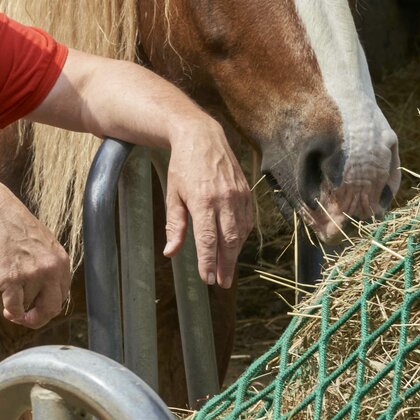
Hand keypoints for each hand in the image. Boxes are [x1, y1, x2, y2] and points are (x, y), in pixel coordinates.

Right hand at [0, 181, 71, 328]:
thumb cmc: (10, 224)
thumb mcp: (40, 243)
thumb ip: (46, 266)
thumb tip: (41, 293)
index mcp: (60, 260)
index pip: (62, 295)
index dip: (48, 306)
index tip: (37, 308)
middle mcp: (51, 269)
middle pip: (52, 308)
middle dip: (38, 318)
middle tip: (26, 319)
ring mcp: (32, 275)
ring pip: (29, 307)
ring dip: (18, 308)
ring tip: (8, 298)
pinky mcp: (12, 279)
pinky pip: (15, 308)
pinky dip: (10, 311)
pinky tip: (5, 306)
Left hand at [163, 117, 252, 286]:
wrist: (202, 137)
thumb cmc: (183, 166)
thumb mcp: (172, 195)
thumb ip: (174, 225)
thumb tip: (171, 252)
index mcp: (203, 201)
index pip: (207, 240)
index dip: (208, 262)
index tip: (208, 279)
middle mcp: (224, 199)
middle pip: (229, 240)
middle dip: (226, 264)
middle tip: (223, 283)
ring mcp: (239, 195)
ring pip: (241, 232)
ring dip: (235, 252)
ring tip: (227, 268)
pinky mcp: (247, 191)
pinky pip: (248, 220)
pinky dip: (242, 235)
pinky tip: (235, 245)